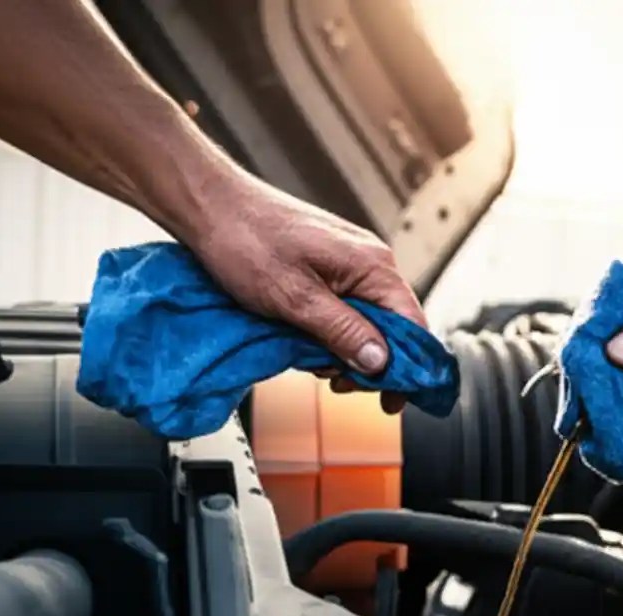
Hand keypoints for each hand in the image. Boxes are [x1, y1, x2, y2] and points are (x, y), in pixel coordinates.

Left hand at [184, 172, 424, 414]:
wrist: (210, 207)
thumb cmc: (245, 241)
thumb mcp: (295, 298)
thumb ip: (343, 331)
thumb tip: (380, 362)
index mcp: (372, 265)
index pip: (412, 325)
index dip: (407, 368)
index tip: (392, 401)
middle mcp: (369, 262)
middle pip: (392, 328)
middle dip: (368, 363)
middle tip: (336, 381)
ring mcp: (349, 264)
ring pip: (366, 322)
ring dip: (345, 350)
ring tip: (313, 360)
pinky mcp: (329, 267)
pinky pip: (345, 310)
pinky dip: (330, 333)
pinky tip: (306, 341)